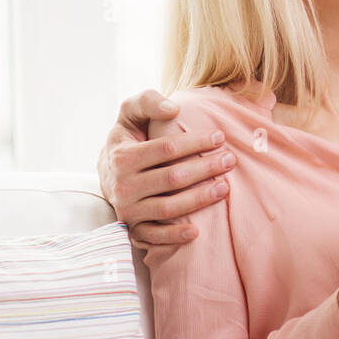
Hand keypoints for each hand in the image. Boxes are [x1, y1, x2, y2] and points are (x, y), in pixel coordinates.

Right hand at [97, 89, 237, 246]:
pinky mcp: (132, 228)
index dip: (195, 142)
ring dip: (198, 200)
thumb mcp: (131, 113)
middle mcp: (122, 186)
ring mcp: (127, 210)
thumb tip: (174, 108)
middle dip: (204, 169)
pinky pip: (154, 237)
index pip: (165, 149)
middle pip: (171, 178)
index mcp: (123, 156)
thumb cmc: (129, 136)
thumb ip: (148, 101)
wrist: (107, 171)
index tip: (219, 136)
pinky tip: (197, 231)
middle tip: (230, 160)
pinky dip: (174, 236)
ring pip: (167, 208)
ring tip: (224, 188)